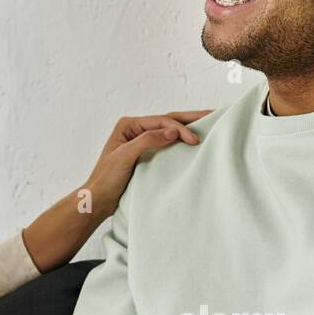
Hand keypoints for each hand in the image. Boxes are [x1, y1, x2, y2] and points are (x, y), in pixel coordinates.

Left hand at [82, 109, 211, 215]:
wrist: (99, 200)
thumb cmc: (106, 179)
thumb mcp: (124, 157)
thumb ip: (147, 141)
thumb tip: (173, 131)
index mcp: (128, 125)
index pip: (161, 121)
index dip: (180, 128)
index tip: (195, 140)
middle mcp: (135, 130)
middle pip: (168, 120)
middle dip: (190, 118)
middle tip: (214, 114)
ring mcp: (141, 141)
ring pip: (169, 130)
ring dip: (188, 128)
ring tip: (209, 123)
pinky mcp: (146, 154)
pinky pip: (167, 144)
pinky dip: (181, 141)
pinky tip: (193, 142)